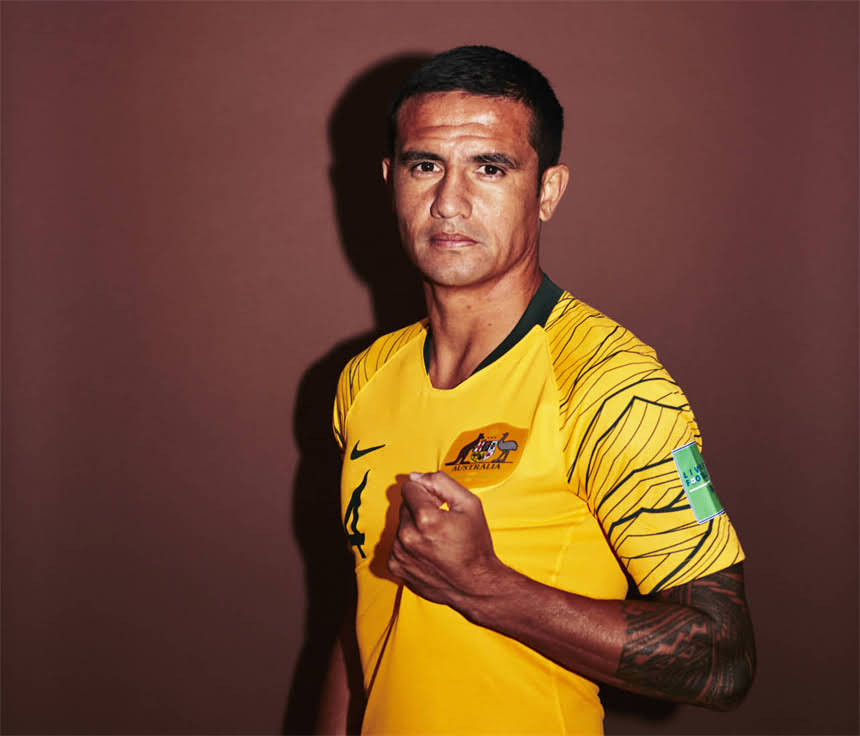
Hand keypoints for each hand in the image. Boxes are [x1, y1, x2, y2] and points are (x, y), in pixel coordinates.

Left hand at [388, 471, 504, 607]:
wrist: (475, 585)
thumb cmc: (475, 546)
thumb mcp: (469, 504)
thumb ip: (441, 482)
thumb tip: (416, 476)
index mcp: (425, 518)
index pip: (410, 487)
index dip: (427, 492)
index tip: (438, 504)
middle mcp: (407, 536)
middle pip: (405, 505)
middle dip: (420, 509)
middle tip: (441, 524)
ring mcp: (399, 553)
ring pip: (401, 524)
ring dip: (414, 527)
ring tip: (436, 541)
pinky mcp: (396, 566)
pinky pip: (397, 543)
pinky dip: (409, 545)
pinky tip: (427, 553)